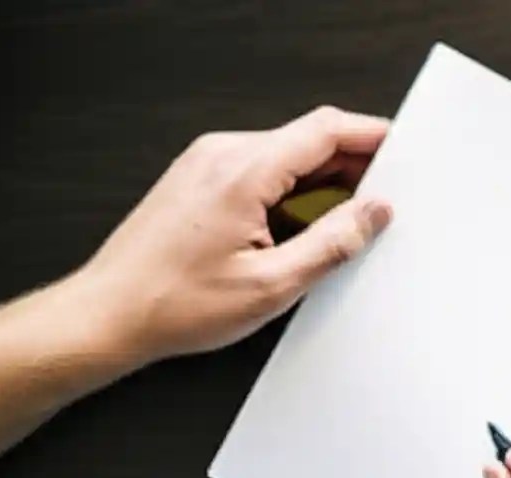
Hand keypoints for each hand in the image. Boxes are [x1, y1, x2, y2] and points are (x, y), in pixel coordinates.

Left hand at [70, 105, 392, 364]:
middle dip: (354, 163)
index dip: (372, 136)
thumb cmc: (173, 304)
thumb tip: (373, 213)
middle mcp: (222, 155)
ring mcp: (207, 163)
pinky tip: (303, 225)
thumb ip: (333, 243)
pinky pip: (261, 168)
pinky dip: (293, 188)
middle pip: (308, 138)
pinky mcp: (199, 178)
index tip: (402, 151)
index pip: (325, 130)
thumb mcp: (272, 285)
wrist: (107, 315)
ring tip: (346, 221)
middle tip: (382, 199)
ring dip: (323, 178)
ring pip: (286, 154)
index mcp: (243, 172)